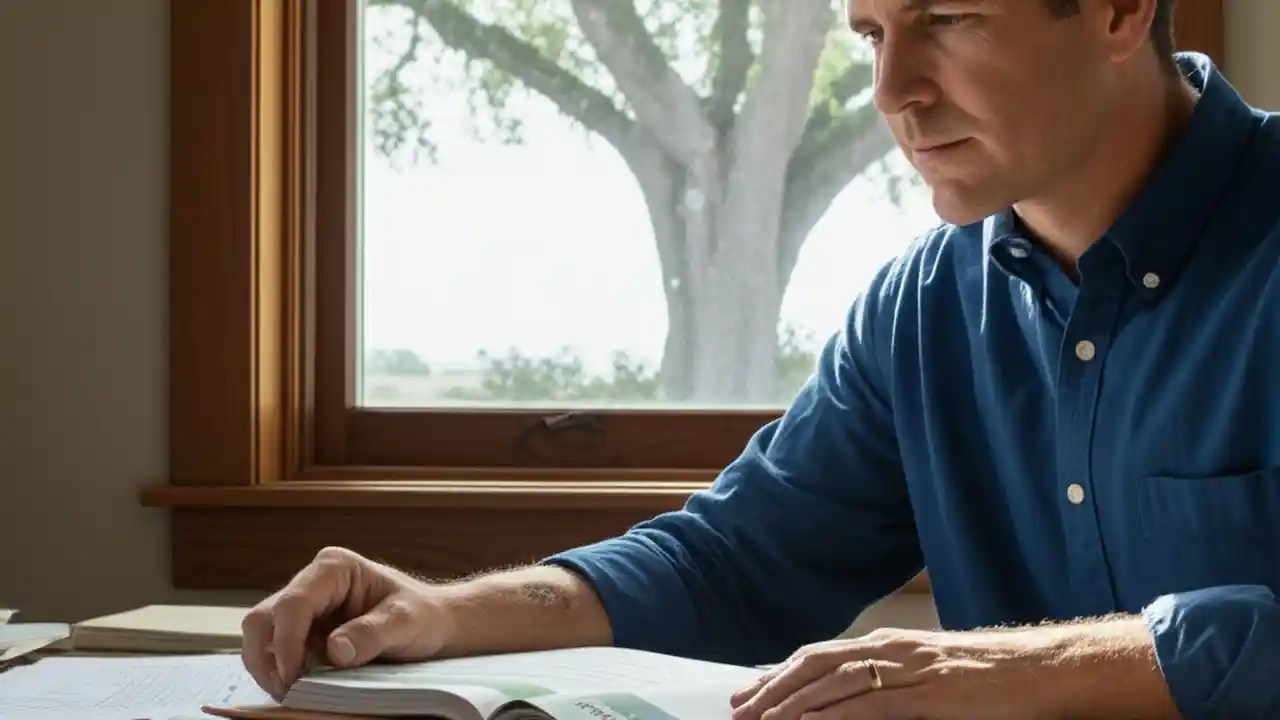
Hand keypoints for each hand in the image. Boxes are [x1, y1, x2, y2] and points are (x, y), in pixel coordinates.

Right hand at [241, 546, 451, 700]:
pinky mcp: (302, 632)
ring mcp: (304, 608)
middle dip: (268, 657)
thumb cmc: (423, 616)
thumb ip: (373, 633)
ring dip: (268, 667)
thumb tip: (335, 650)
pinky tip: (298, 687)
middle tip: (288, 692)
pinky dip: (277, 672)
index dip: (286, 642)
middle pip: (264, 618)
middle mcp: (311, 582)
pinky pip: (272, 652)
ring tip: (293, 693)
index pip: (293, 603)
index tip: (294, 679)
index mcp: (334, 568)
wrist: (432, 625)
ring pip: (260, 636)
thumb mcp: (407, 623)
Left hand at [728, 619, 1177, 719]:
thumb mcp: (935, 676)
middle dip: (771, 689)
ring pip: (832, 684)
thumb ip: (897, 686)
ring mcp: (908, 670)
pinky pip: (868, 706)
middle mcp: (892, 650)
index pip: (821, 657)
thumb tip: (863, 703)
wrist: (1047, 669)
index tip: (749, 693)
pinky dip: (831, 715)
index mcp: (891, 645)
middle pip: (815, 665)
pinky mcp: (928, 694)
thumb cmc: (998, 677)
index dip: (781, 675)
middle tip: (737, 711)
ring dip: (789, 704)